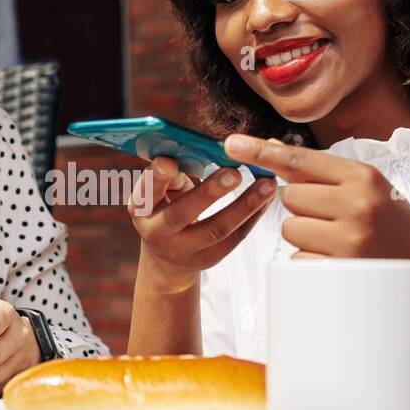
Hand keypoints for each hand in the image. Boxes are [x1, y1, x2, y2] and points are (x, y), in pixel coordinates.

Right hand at [129, 156, 275, 291]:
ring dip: (244, 205)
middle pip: (182, 214)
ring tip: (266, 184)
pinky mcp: (209, 258)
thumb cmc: (165, 209)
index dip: (157, 177)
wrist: (167, 256)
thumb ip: (172, 174)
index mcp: (141, 209)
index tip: (169, 161)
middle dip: (209, 192)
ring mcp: (184, 250)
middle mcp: (158, 232)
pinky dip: (253, 215)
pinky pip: (235, 238)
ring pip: (217, 229)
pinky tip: (267, 198)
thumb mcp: (158, 192)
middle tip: (233, 172)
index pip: (146, 192)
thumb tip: (197, 150)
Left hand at [223, 134, 409, 258]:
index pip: (300, 161)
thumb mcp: (370, 191)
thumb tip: (274, 154)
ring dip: (306, 238)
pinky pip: (297, 259)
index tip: (232, 144)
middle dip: (303, 210)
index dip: (263, 152)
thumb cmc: (394, 228)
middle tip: (336, 221)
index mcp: (364, 177)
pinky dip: (312, 263)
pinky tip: (340, 263)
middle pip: (288, 198)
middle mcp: (357, 204)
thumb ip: (325, 176)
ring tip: (341, 243)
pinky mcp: (339, 271)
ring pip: (289, 230)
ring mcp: (348, 240)